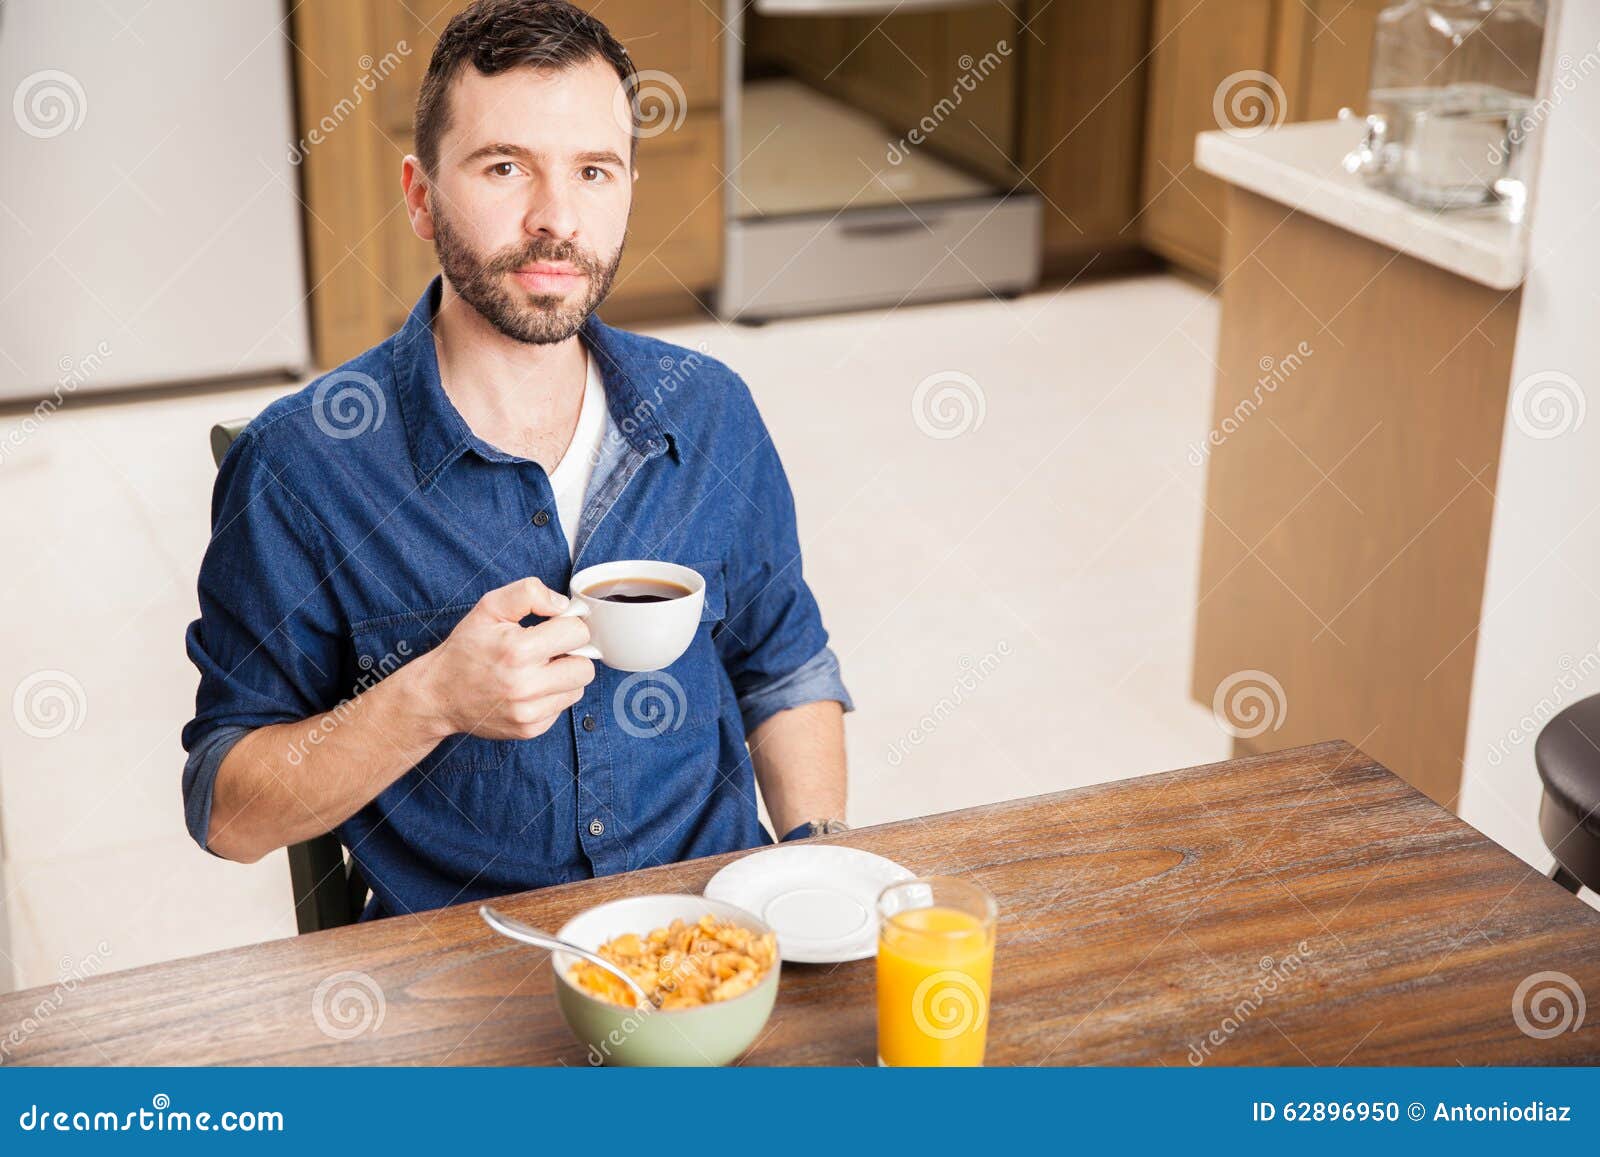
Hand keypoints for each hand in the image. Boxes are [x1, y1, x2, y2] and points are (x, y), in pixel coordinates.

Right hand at [411, 576, 595, 740]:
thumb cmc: (466, 649)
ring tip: (537, 669)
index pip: (577, 632)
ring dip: (563, 676)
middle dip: (572, 654)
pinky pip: (561, 708)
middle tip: (548, 650)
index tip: (553, 626)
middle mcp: (526, 686)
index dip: (567, 624)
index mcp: (518, 650)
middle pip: (585, 667)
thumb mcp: (489, 607)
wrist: (438, 694)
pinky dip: (551, 696)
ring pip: (578, 689)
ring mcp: (529, 712)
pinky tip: (529, 688)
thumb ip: (529, 593)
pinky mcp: (530, 729)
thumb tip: (563, 605)